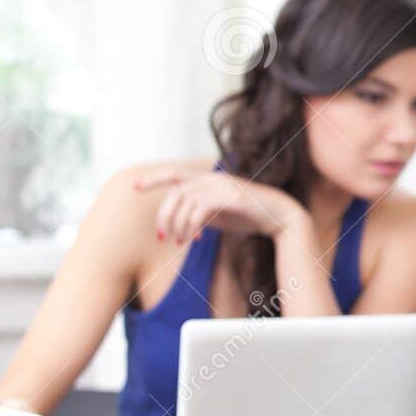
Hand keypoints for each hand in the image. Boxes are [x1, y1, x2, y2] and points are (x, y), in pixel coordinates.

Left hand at [135, 167, 307, 242]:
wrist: (279, 216)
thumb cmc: (249, 216)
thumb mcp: (219, 214)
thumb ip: (199, 212)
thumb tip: (179, 221)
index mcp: (208, 179)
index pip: (175, 174)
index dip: (154, 179)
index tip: (135, 187)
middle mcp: (212, 178)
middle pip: (175, 191)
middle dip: (164, 214)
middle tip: (162, 236)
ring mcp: (221, 185)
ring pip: (186, 202)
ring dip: (179, 225)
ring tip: (181, 242)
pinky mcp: (230, 197)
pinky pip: (200, 210)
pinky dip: (193, 226)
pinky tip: (198, 239)